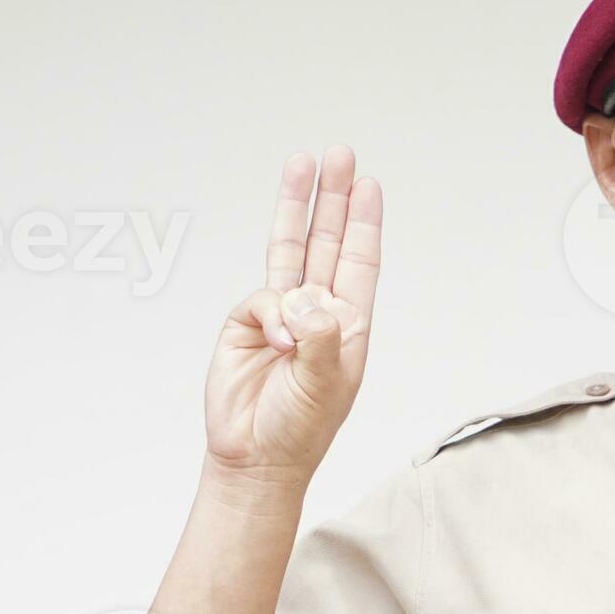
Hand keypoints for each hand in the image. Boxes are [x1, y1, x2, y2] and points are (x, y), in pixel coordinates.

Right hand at [203, 147, 381, 476]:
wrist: (254, 458)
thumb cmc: (299, 430)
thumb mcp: (326, 385)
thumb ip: (320, 338)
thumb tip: (302, 299)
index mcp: (348, 325)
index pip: (359, 262)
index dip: (363, 223)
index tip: (369, 185)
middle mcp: (316, 312)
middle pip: (326, 242)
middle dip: (332, 198)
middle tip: (339, 155)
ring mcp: (280, 315)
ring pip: (290, 249)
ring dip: (297, 207)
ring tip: (302, 165)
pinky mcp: (245, 323)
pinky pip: (259, 298)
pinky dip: (268, 314)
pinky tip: (275, 342)